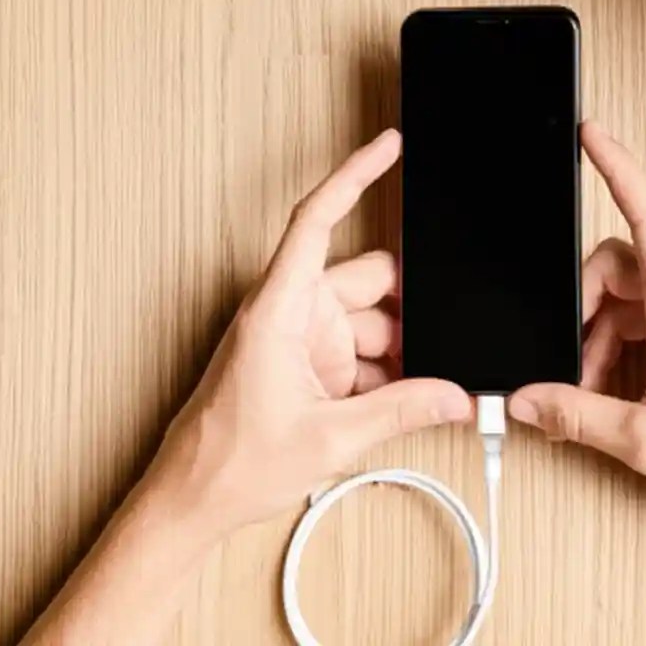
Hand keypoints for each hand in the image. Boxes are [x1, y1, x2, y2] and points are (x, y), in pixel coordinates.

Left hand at [145, 129, 472, 537]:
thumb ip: (401, 411)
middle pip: (366, 283)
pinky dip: (382, 375)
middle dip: (407, 313)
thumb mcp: (331, 437)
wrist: (195, 499)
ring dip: (396, 354)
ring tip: (418, 393)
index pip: (318, 220)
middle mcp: (289, 313)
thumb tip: (451, 396)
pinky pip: (359, 354)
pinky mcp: (305, 365)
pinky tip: (399, 403)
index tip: (387, 147)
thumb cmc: (230, 460)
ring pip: (370, 323)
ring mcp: (299, 339)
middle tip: (440, 344)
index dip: (354, 176)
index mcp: (280, 309)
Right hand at [508, 122, 645, 537]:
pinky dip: (637, 348)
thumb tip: (529, 400)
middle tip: (574, 377)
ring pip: (640, 300)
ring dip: (610, 342)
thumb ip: (577, 414)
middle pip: (624, 271)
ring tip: (607, 402)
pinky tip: (633, 395)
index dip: (617, 168)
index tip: (593, 134)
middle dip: (587, 319)